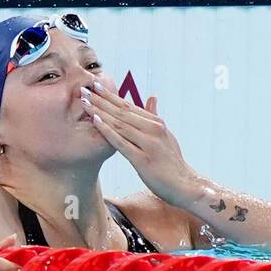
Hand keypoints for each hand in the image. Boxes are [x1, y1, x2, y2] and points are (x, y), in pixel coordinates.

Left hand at [83, 84, 202, 207]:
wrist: (185, 185)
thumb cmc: (172, 163)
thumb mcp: (166, 135)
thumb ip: (155, 117)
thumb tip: (151, 98)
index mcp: (156, 123)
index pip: (129, 106)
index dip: (110, 95)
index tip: (95, 85)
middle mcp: (153, 130)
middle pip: (121, 111)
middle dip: (101, 99)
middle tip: (84, 88)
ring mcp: (148, 144)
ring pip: (119, 123)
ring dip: (99, 111)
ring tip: (84, 101)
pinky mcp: (143, 159)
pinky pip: (121, 142)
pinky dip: (107, 130)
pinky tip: (95, 121)